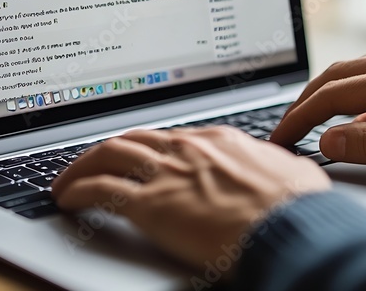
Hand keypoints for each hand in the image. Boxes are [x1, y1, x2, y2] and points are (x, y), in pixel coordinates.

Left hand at [51, 126, 329, 270]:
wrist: (291, 227)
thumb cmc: (299, 208)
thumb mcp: (292, 173)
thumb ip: (274, 166)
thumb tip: (285, 168)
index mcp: (218, 140)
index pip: (169, 137)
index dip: (146, 148)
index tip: (136, 158)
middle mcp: (186, 149)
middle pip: (132, 139)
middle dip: (105, 151)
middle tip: (89, 163)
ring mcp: (166, 174)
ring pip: (108, 155)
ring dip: (81, 166)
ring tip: (65, 181)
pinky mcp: (150, 205)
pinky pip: (100, 190)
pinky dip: (78, 191)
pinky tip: (67, 198)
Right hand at [271, 48, 365, 178]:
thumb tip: (327, 140)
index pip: (333, 92)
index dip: (300, 116)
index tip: (281, 136)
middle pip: (340, 73)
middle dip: (307, 99)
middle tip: (288, 125)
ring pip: (360, 73)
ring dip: (333, 96)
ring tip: (317, 124)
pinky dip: (362, 100)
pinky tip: (364, 124)